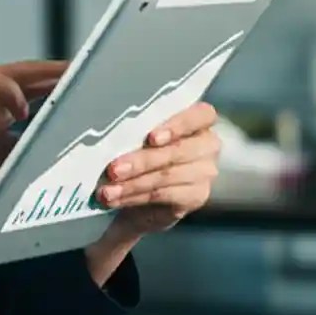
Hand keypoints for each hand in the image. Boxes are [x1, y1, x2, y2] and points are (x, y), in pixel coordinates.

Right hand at [0, 60, 66, 225]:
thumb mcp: (10, 159)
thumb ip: (31, 143)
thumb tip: (70, 141)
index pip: (28, 82)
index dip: (52, 76)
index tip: (82, 73)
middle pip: (13, 70)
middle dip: (43, 70)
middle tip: (72, 71)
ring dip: (12, 87)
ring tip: (26, 110)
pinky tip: (1, 124)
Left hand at [96, 102, 221, 238]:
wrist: (147, 195)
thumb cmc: (142, 151)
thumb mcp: (141, 135)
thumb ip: (138, 130)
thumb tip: (111, 132)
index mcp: (199, 119)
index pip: (201, 115)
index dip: (177, 125)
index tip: (151, 138)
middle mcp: (208, 144)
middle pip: (177, 150)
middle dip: (142, 160)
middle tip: (113, 170)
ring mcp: (205, 171)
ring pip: (167, 175)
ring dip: (133, 184)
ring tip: (107, 191)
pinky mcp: (196, 196)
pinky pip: (163, 195)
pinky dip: (135, 197)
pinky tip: (117, 199)